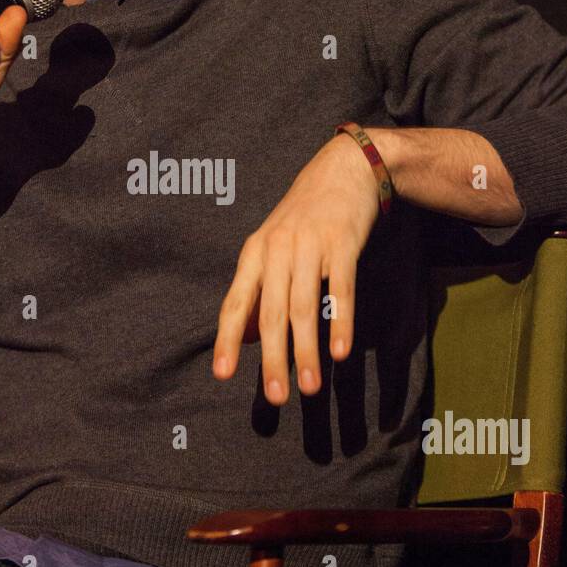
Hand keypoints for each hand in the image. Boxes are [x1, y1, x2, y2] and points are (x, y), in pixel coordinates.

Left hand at [212, 135, 380, 403]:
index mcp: (254, 253)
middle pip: (271, 313)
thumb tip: (246, 337)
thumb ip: (259, 288)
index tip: (223, 375)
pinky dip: (340, 322)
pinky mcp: (343, 244)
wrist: (343, 169)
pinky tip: (340, 352)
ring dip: (307, 351)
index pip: (235, 303)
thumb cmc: (304, 216)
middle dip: (273, 358)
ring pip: (304, 308)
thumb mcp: (271, 245)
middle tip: (274, 397)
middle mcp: (277, 250)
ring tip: (310, 387)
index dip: (227, 340)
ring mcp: (310, 246)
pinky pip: (340, 290)